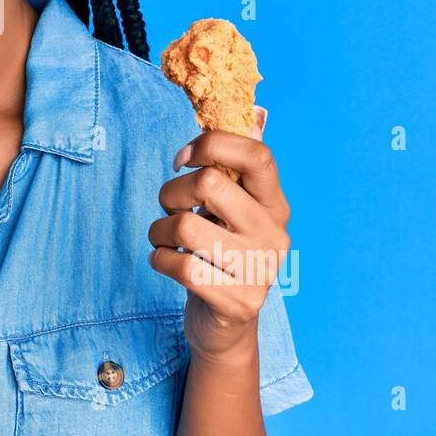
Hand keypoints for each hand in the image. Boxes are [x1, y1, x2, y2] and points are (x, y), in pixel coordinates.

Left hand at [148, 107, 291, 361]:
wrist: (225, 325)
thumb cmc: (221, 253)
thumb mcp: (234, 208)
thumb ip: (240, 164)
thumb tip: (259, 110)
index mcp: (276, 204)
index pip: (257, 155)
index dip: (211, 145)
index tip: (183, 159)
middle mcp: (275, 234)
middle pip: (209, 184)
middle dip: (171, 192)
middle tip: (170, 208)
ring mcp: (260, 270)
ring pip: (186, 226)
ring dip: (159, 230)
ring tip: (166, 239)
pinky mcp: (237, 302)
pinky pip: (179, 266)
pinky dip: (159, 259)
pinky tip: (167, 262)